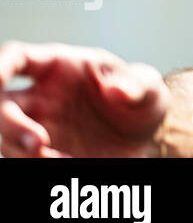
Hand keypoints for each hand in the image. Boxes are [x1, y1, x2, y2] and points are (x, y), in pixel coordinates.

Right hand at [0, 42, 168, 157]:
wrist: (146, 138)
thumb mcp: (149, 88)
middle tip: (38, 143)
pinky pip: (24, 160)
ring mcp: (37, 126)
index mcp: (59, 66)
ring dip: (24, 152)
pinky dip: (38, 166)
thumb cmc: (141, 100)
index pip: (18, 57)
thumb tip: (117, 90)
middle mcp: (39, 96)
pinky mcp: (41, 153)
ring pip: (7, 138)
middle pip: (0, 103)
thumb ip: (137, 86)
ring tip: (63, 159)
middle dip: (8, 124)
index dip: (1, 65)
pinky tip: (69, 162)